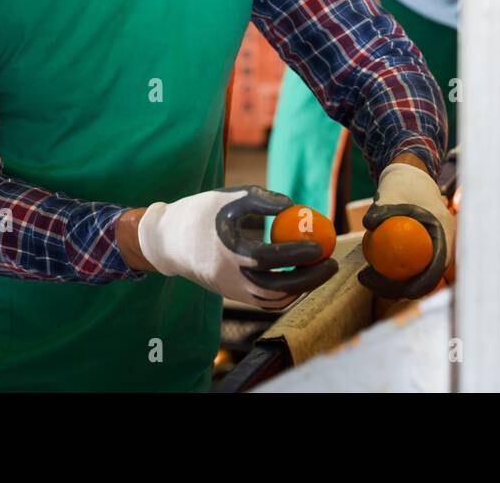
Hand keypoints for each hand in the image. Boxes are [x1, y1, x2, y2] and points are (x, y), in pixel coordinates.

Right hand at [135, 185, 338, 310]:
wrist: (168, 241)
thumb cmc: (200, 213)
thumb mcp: (228, 197)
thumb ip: (261, 199)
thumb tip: (294, 206)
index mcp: (228, 252)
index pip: (270, 259)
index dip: (297, 254)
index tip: (319, 246)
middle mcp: (230, 278)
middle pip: (277, 288)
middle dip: (309, 279)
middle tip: (331, 264)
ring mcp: (231, 291)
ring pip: (273, 300)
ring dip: (301, 289)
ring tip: (321, 270)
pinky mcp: (232, 295)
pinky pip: (264, 302)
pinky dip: (286, 295)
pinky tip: (301, 279)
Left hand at [358, 162, 454, 300]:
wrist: (410, 177)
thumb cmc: (403, 185)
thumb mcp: (392, 193)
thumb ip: (382, 208)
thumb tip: (368, 224)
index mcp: (445, 233)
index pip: (438, 267)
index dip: (423, 284)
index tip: (401, 291)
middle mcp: (442, 245)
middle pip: (425, 278)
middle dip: (398, 288)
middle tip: (368, 279)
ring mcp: (432, 250)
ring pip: (414, 276)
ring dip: (392, 283)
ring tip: (364, 275)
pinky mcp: (420, 252)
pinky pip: (408, 269)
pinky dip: (391, 273)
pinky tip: (369, 269)